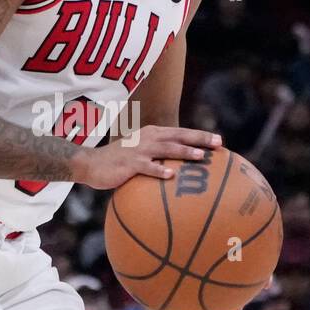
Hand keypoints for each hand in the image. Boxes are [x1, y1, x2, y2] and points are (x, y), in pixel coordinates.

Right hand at [73, 126, 222, 191]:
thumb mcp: (140, 156)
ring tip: (201, 156)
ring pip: (166, 149)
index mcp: (152, 134)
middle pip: (178, 136)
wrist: (90, 164)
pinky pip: (147, 167)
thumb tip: (180, 171)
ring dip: (184, 152)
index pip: (180, 133)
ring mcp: (139, 150)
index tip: (219, 141)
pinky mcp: (129, 164)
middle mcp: (148, 138)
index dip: (200, 135)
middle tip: (219, 144)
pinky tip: (171, 176)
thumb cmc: (119, 163)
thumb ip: (158, 158)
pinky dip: (159, 170)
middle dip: (200, 139)